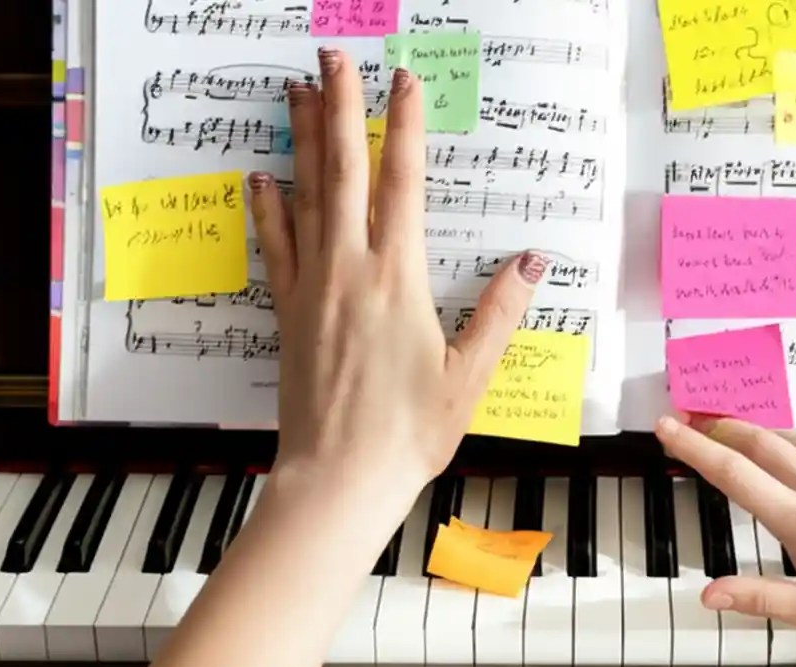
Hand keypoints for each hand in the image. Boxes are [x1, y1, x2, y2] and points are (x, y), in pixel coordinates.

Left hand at [247, 49, 549, 498]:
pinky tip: (262, 177)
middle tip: (333, 59)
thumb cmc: (409, 433)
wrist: (338, 479)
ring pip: (304, 197)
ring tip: (296, 92)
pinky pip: (276, 245)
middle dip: (339, 109)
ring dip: (301, 141)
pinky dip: (269, 207)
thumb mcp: (469, 375)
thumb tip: (533, 261)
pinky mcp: (289, 311)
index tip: (404, 82)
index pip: (403, 184)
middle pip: (342, 172)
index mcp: (398, 279)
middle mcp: (349, 270)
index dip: (405, 127)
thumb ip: (499, 312)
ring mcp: (312, 287)